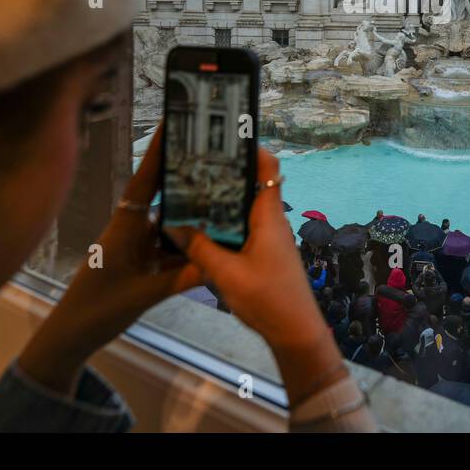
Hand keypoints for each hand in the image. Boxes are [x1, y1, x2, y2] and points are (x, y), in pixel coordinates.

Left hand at [18, 125, 202, 394]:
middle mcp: (132, 228)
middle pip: (164, 197)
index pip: (145, 181)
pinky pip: (170, 246)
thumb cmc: (98, 309)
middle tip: (218, 163)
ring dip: (193, 219)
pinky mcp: (141, 260)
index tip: (173, 123)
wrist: (73, 334)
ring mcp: (137, 244)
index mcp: (124, 226)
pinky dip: (188, 245)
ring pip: (171, 224)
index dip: (158, 151)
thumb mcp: (143, 295)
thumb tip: (217, 263)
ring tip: (224, 205)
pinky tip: (211, 246)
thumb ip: (181, 278)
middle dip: (188, 181)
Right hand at [167, 148, 345, 404]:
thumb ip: (199, 248)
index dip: (252, 148)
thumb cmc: (267, 299)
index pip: (269, 169)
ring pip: (246, 208)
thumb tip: (174, 225)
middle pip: (253, 185)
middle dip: (228, 172)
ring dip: (225, 200)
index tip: (228, 136)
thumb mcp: (225, 274)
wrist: (296, 332)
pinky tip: (204, 229)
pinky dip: (226, 223)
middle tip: (196, 163)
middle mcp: (272, 222)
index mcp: (268, 217)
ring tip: (193, 191)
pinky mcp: (266, 255)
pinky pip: (245, 228)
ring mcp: (270, 239)